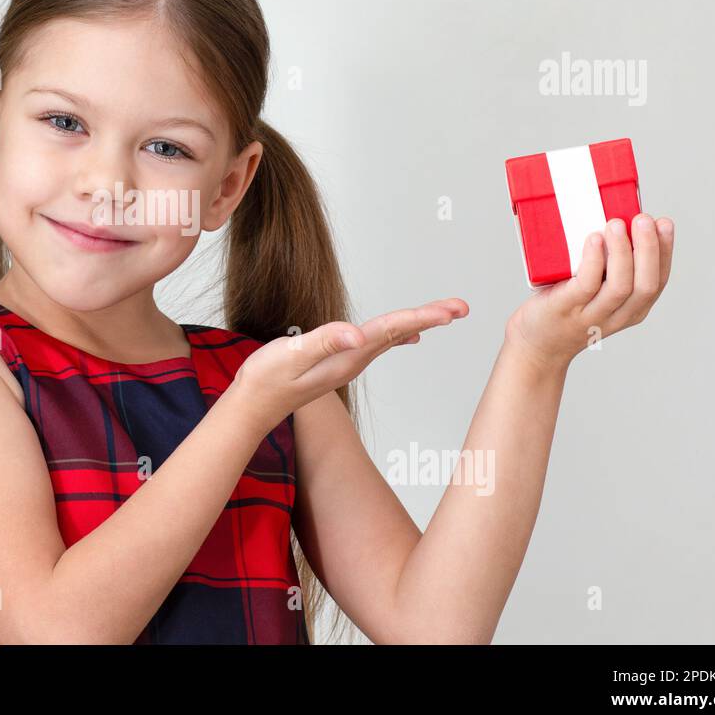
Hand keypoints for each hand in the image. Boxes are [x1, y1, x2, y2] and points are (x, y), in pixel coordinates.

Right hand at [231, 299, 469, 434]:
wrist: (251, 406)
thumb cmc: (265, 380)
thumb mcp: (289, 356)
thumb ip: (323, 342)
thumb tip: (357, 334)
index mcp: (347, 357)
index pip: (391, 331)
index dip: (421, 317)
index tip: (451, 311)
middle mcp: (354, 361)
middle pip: (399, 334)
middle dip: (431, 318)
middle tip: (462, 307)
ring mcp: (348, 363)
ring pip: (392, 338)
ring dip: (419, 324)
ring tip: (445, 314)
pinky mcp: (339, 362)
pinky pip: (377, 345)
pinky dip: (397, 335)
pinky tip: (408, 336)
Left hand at [506, 213, 674, 370]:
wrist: (536, 344)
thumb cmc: (566, 308)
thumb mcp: (596, 291)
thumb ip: (608, 266)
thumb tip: (612, 216)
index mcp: (632, 309)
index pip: (659, 280)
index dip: (665, 251)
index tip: (664, 223)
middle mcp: (617, 315)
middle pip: (646, 284)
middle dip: (650, 248)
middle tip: (644, 218)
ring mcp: (591, 315)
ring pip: (620, 286)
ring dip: (623, 252)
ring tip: (616, 224)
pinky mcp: (566, 309)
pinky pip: (586, 285)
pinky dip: (593, 260)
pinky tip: (593, 240)